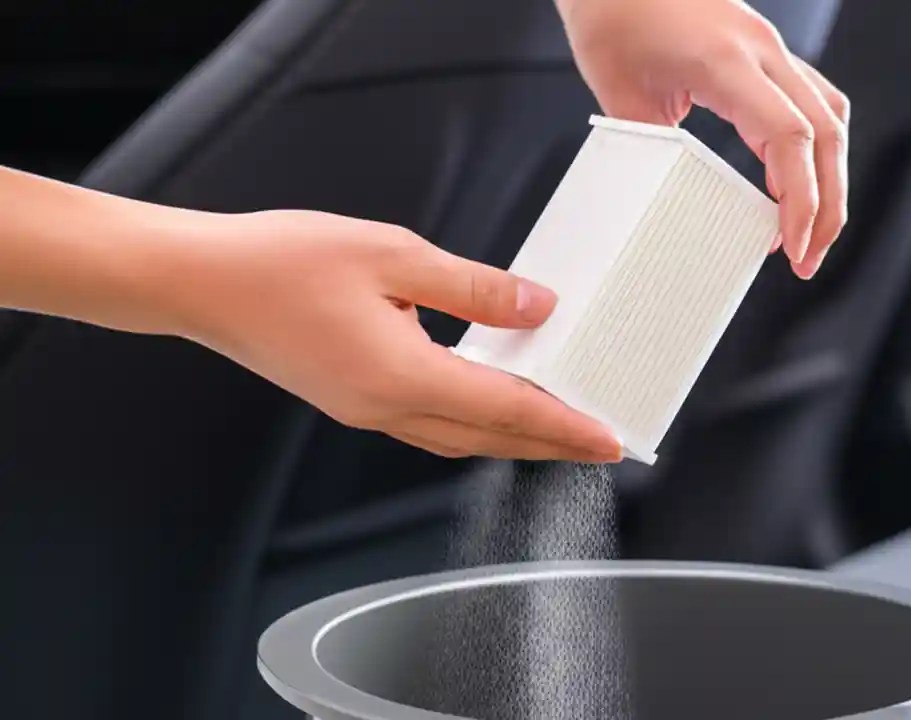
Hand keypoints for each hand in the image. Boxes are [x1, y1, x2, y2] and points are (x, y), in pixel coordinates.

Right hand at [160, 210, 622, 462]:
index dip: (565, 426)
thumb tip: (536, 306)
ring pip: (461, 436)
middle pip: (490, 437)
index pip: (507, 410)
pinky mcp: (352, 400)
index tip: (609, 439)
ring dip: (513, 436)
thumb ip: (473, 286)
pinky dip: (473, 419)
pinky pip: (430, 423)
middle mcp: (386, 408)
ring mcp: (366, 411)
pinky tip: (487, 397)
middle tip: (599, 442)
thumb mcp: (392, 255)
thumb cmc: (281, 262)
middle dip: (550, 444)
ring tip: (556, 425)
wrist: (201, 283)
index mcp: (401, 376)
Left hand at [558, 0, 849, 277]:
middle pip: (827, 135)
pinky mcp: (765, 52)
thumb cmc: (613, 17)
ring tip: (810, 232)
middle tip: (807, 259)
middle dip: (826, 206)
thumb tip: (676, 205)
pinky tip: (800, 181)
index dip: (801, 201)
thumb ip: (655, 151)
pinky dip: (816, 148)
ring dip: (830, 179)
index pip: (791, 138)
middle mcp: (762, 51)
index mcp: (727, 62)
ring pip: (830, 118)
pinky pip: (813, 100)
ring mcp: (769, 48)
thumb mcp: (620, 95)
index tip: (791, 248)